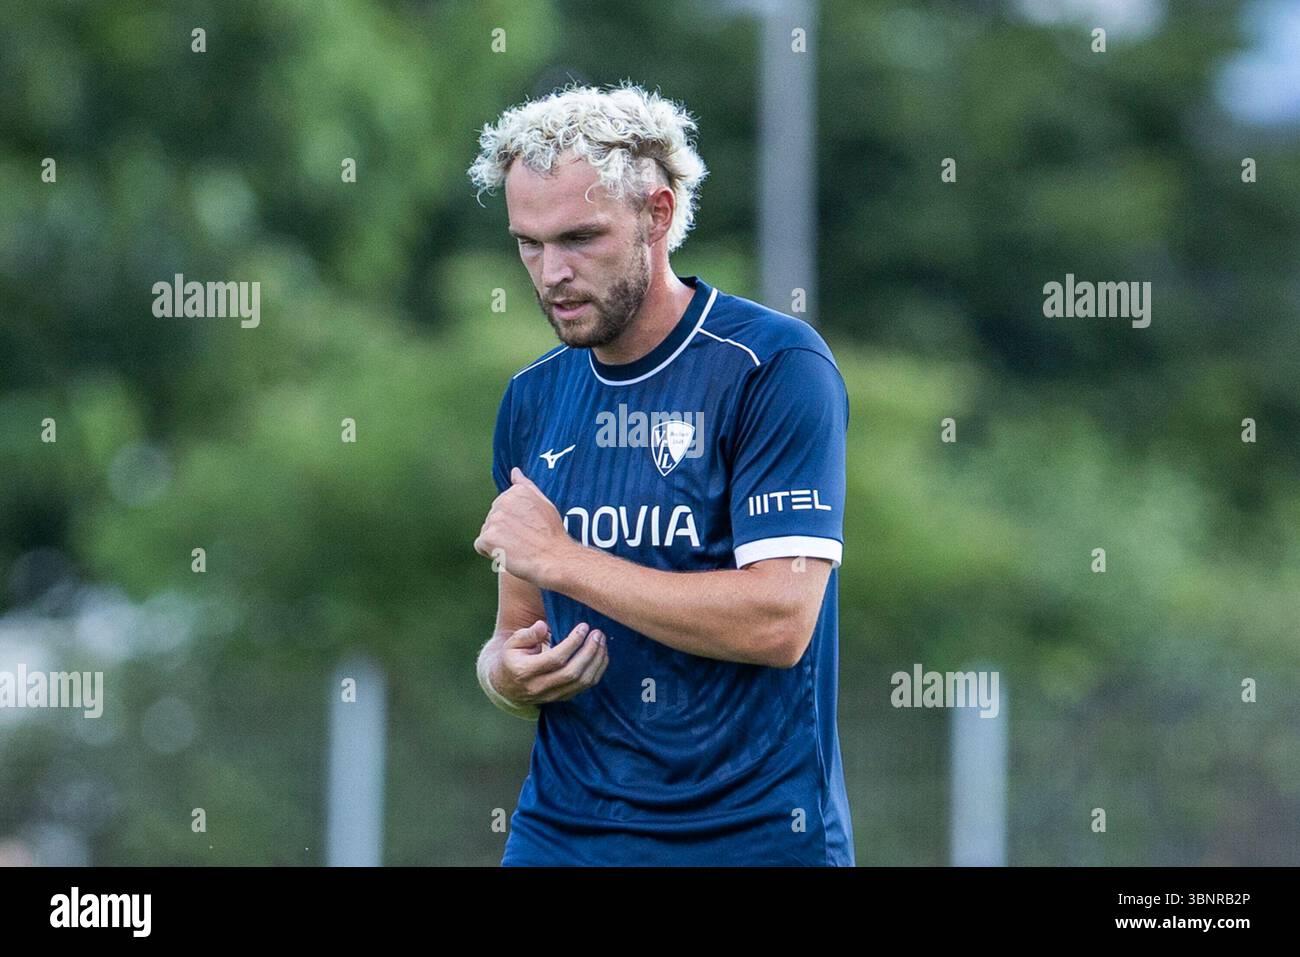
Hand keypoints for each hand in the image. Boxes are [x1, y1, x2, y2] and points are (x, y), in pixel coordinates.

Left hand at [474, 467, 578, 587]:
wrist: (555, 558)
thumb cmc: (552, 534)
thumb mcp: (544, 503)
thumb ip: (526, 485)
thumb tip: (514, 471)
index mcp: (516, 491)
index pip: (502, 507)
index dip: (514, 522)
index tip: (529, 529)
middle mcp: (503, 501)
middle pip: (493, 519)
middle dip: (504, 531)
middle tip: (524, 540)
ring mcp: (494, 519)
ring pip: (487, 532)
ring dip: (498, 542)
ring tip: (518, 548)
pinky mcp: (488, 537)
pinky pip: (481, 546)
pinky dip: (491, 553)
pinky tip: (508, 554)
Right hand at [491, 619, 608, 704]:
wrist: (506, 687)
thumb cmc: (511, 659)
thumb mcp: (512, 643)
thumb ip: (527, 634)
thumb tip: (543, 626)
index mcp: (525, 671)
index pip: (555, 659)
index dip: (573, 642)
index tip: (584, 627)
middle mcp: (539, 687)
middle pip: (572, 672)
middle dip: (589, 651)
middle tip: (598, 633)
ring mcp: (552, 695)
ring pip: (581, 682)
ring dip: (596, 661)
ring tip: (602, 642)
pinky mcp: (562, 698)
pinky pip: (585, 687)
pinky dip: (597, 671)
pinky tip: (601, 655)